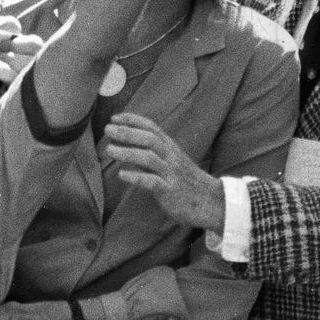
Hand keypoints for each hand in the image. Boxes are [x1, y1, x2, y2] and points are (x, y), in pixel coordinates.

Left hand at [103, 113, 224, 233]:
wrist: (212, 203)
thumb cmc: (186, 182)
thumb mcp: (171, 162)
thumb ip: (151, 153)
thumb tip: (125, 146)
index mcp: (171, 148)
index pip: (152, 128)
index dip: (133, 120)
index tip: (114, 116)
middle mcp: (171, 158)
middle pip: (150, 139)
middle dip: (127, 132)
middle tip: (107, 129)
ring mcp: (171, 174)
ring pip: (150, 158)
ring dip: (128, 152)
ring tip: (109, 150)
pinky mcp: (171, 192)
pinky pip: (153, 182)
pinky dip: (136, 177)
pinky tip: (122, 174)